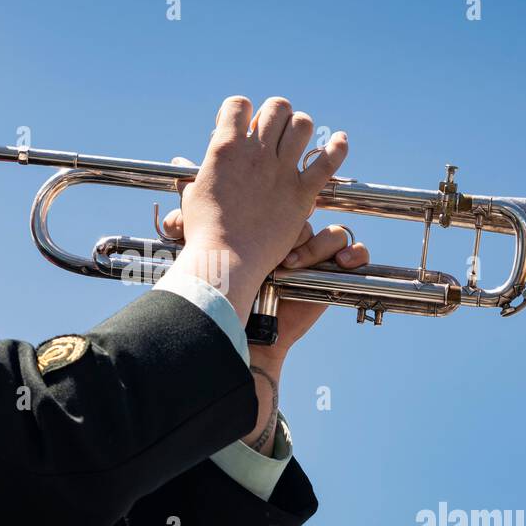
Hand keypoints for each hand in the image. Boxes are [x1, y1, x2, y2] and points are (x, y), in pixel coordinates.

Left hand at [160, 206, 370, 360]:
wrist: (244, 332)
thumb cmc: (224, 289)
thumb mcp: (204, 246)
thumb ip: (188, 215)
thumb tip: (171, 192)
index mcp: (269, 220)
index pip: (287, 193)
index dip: (279, 204)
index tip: (262, 230)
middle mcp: (296, 233)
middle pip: (312, 210)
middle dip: (298, 229)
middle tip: (278, 253)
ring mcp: (317, 251)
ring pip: (331, 232)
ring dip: (314, 248)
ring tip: (289, 267)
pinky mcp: (334, 271)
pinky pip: (355, 250)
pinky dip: (351, 254)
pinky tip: (336, 264)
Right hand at [165, 96, 349, 322]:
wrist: (226, 259)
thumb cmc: (204, 231)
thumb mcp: (193, 195)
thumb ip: (193, 174)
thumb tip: (180, 162)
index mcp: (226, 148)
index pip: (238, 104)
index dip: (240, 111)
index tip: (240, 126)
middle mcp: (256, 153)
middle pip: (276, 107)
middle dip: (274, 115)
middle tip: (271, 134)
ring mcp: (281, 171)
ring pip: (303, 125)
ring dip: (300, 128)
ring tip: (296, 141)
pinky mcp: (302, 193)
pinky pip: (328, 161)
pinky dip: (338, 148)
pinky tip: (340, 142)